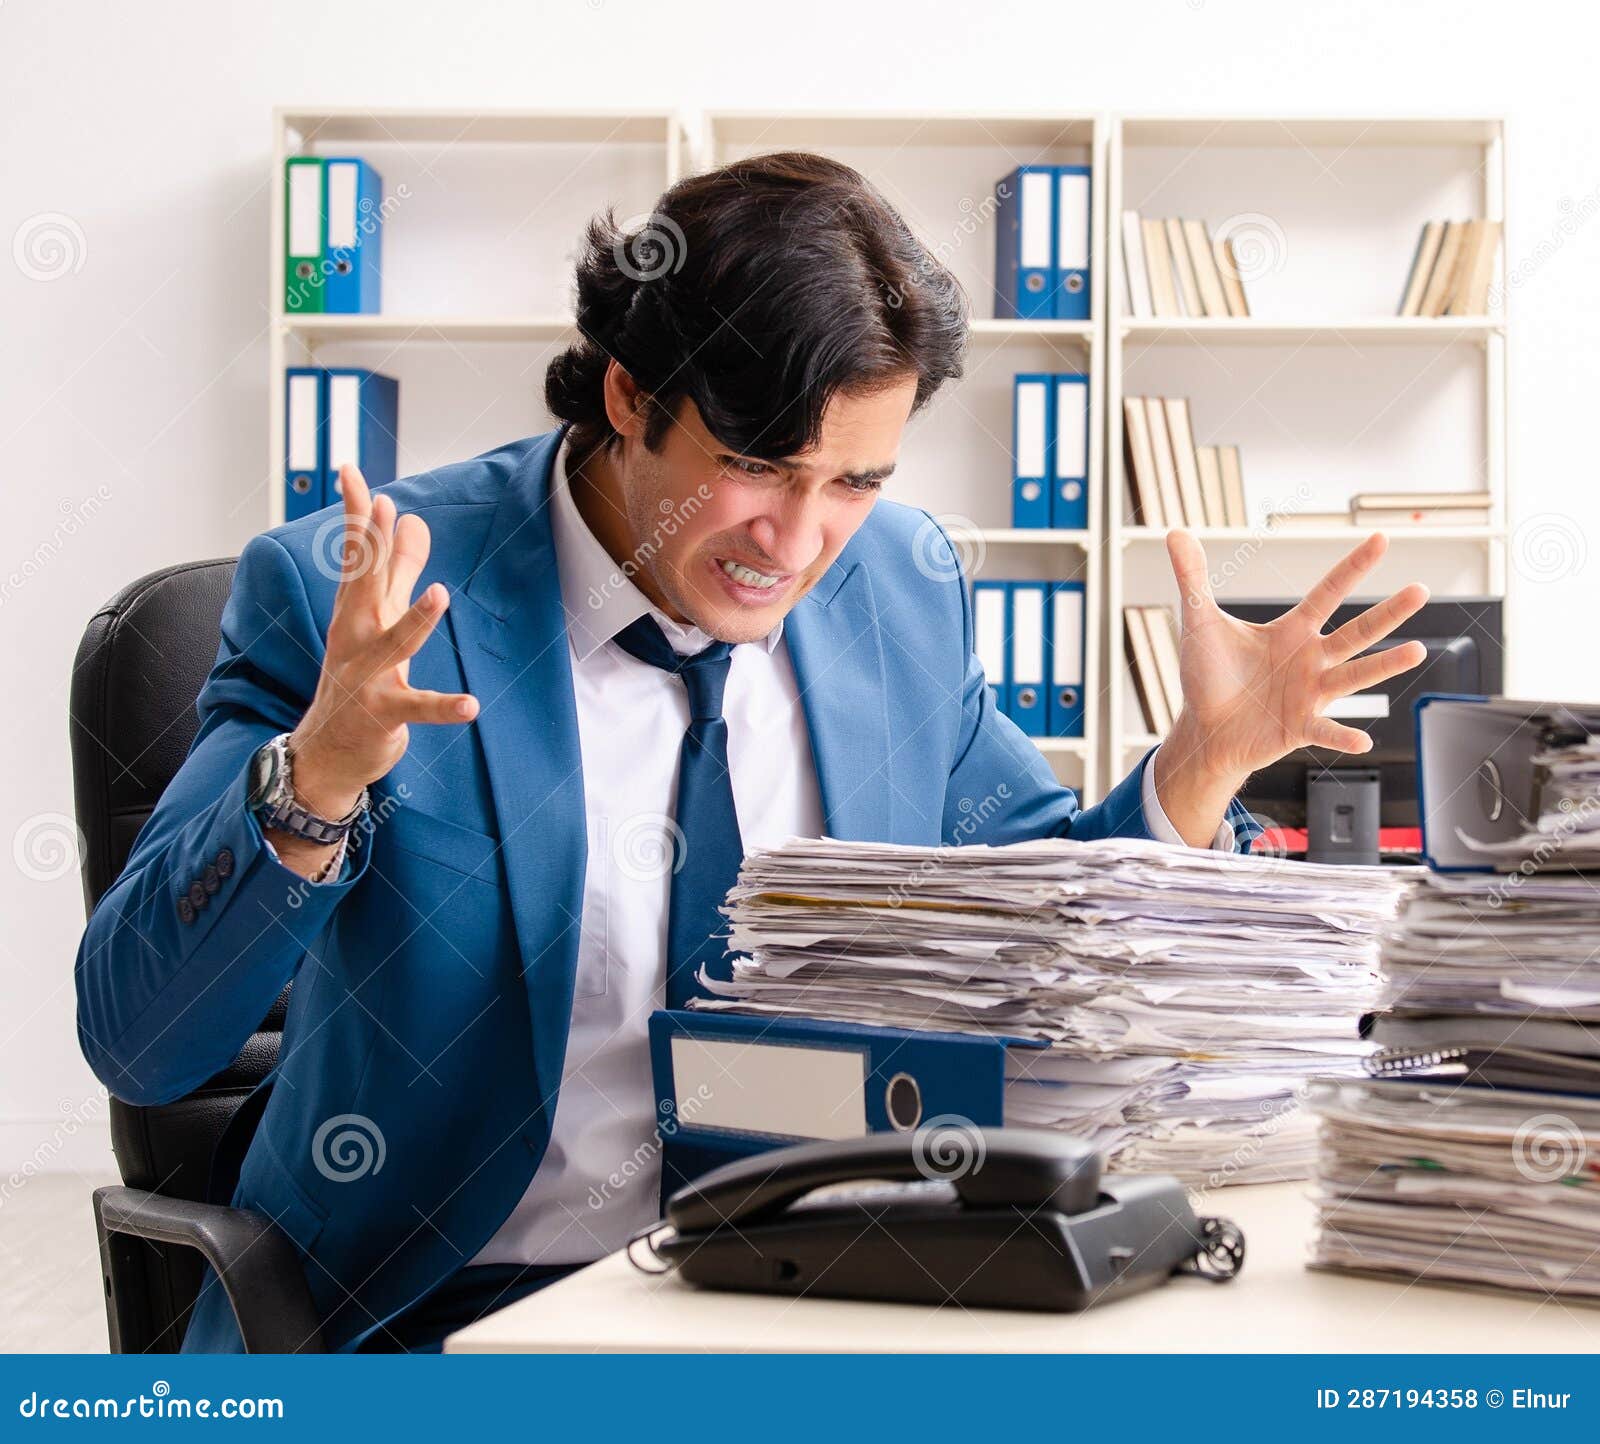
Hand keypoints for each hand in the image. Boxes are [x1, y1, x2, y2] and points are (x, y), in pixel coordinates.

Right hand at [288, 465, 478, 820]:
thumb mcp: (380, 618)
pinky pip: (417, 708)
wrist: (328, 749)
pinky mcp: (384, 712)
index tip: (352, 473)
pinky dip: (443, 708)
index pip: (357, 556)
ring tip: (440, 593)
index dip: (358, 517)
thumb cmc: (359, 675)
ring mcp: (367, 675)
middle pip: (365, 585)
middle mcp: (357, 636)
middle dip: (373, 548)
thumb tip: (412, 517)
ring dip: (416, 619)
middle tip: (384, 508)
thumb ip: (400, 569)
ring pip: (395, 643)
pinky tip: (470, 706)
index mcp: (357, 610)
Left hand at [1153, 529, 1428, 844]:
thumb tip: (1175, 532)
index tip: (1381, 538)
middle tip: (1421, 589)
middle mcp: (1310, 660)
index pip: (1328, 592)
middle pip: (1356, 631)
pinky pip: (1325, 732)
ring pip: (1354, 677)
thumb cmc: (1208, 676)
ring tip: (1417, 651)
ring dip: (1383, 666)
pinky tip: (1362, 740)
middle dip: (1387, 612)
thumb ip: (1193, 578)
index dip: (1353, 567)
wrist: (1204, 727)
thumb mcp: (1199, 623)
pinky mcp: (1299, 728)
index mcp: (1292, 632)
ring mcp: (1309, 694)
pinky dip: (1343, 737)